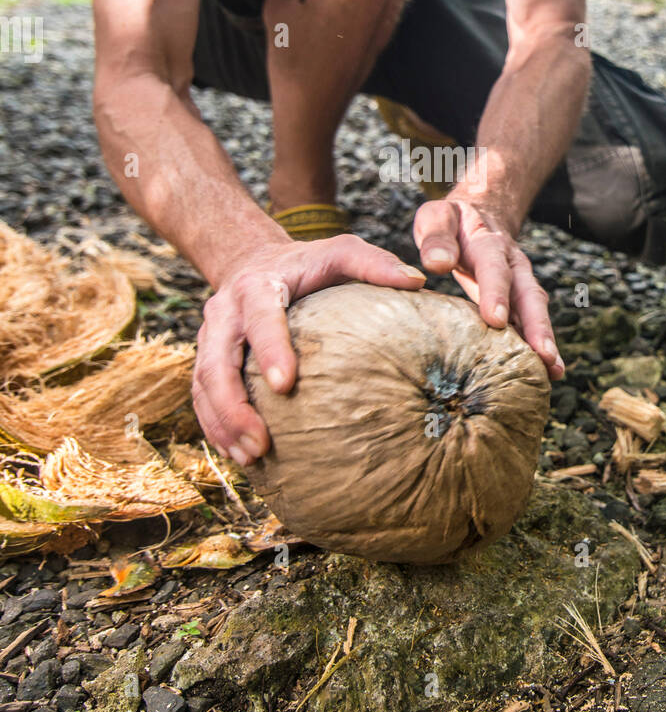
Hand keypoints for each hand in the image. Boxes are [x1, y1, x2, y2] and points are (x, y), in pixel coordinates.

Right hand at [193, 232, 426, 465]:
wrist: (251, 260)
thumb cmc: (307, 263)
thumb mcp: (340, 251)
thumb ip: (373, 263)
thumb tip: (417, 281)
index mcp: (256, 286)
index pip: (260, 318)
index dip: (269, 349)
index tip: (285, 384)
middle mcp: (224, 313)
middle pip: (216, 364)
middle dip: (233, 407)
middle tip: (261, 445)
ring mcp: (209, 339)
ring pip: (204, 387)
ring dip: (223, 426)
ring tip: (251, 460)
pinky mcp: (206, 359)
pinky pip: (201, 397)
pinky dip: (216, 428)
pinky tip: (239, 455)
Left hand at [412, 195, 564, 380]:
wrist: (479, 216)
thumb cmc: (450, 222)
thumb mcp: (438, 217)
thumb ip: (436, 237)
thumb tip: (436, 264)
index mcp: (489, 243)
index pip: (494, 267)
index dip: (496, 292)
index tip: (495, 319)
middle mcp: (513, 265)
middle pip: (529, 295)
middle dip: (537, 326)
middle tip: (543, 356)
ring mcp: (521, 283)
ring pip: (536, 312)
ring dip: (545, 341)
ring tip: (553, 372)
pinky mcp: (520, 301)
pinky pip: (531, 324)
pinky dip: (539, 348)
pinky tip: (545, 375)